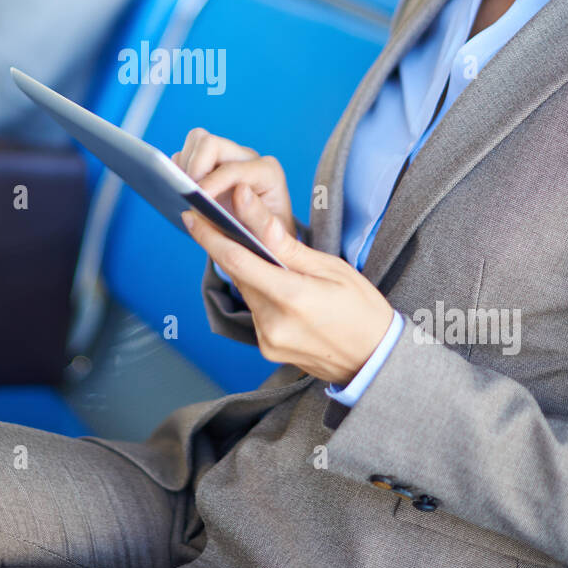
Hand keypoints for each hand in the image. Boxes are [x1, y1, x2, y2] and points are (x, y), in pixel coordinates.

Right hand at [172, 127, 294, 237]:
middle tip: (189, 196)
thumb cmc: (269, 237)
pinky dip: (179, 171)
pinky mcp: (210, 163)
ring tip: (187, 195)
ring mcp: (227, 158)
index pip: (233, 169)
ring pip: (196, 142)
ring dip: (185, 167)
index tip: (197, 201)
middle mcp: (246, 159)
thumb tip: (241, 192)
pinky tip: (184, 194)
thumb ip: (258, 216)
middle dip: (194, 167)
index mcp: (267, 172)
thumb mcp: (271, 235)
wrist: (264, 238)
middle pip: (210, 143)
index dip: (212, 183)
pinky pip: (186, 155)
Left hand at [181, 180, 393, 384]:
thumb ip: (284, 243)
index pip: (237, 260)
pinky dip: (261, 294)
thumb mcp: (331, 267)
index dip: (209, 235)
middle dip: (228, 248)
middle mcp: (273, 323)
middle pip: (238, 275)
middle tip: (223, 222)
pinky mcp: (267, 349)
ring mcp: (268, 340)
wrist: (376, 360)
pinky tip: (278, 287)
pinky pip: (256, 311)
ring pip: (246, 293)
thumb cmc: (362, 308)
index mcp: (293, 297)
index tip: (192, 214)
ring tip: (265, 257)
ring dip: (249, 272)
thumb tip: (249, 206)